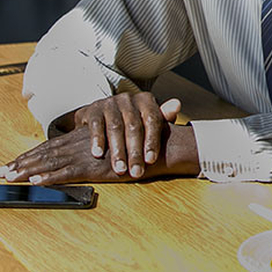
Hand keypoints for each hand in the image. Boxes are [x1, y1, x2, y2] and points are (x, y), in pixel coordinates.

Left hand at [3, 123, 199, 184]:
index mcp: (87, 136)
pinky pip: (65, 174)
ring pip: (51, 162)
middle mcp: (83, 143)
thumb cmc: (142, 145)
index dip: (34, 153)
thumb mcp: (120, 141)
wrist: (159, 148)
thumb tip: (99, 147)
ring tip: (10, 177)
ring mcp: (88, 155)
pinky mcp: (94, 168)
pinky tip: (33, 182)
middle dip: (24, 162)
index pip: (54, 144)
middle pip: (47, 152)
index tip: (17, 161)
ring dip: (29, 171)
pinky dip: (47, 178)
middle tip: (4, 172)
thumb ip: (105, 142)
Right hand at [64, 93, 180, 178]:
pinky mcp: (93, 109)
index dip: (152, 141)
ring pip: (115, 128)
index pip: (153, 120)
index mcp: (146, 101)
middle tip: (136, 172)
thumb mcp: (148, 118)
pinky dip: (97, 140)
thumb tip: (177, 106)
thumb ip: (163, 117)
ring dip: (118, 151)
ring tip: (120, 169)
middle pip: (134, 127)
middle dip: (135, 152)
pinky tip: (98, 154)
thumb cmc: (131, 120)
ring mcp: (111, 103)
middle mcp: (129, 99)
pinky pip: (96, 125)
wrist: (101, 113)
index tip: (151, 160)